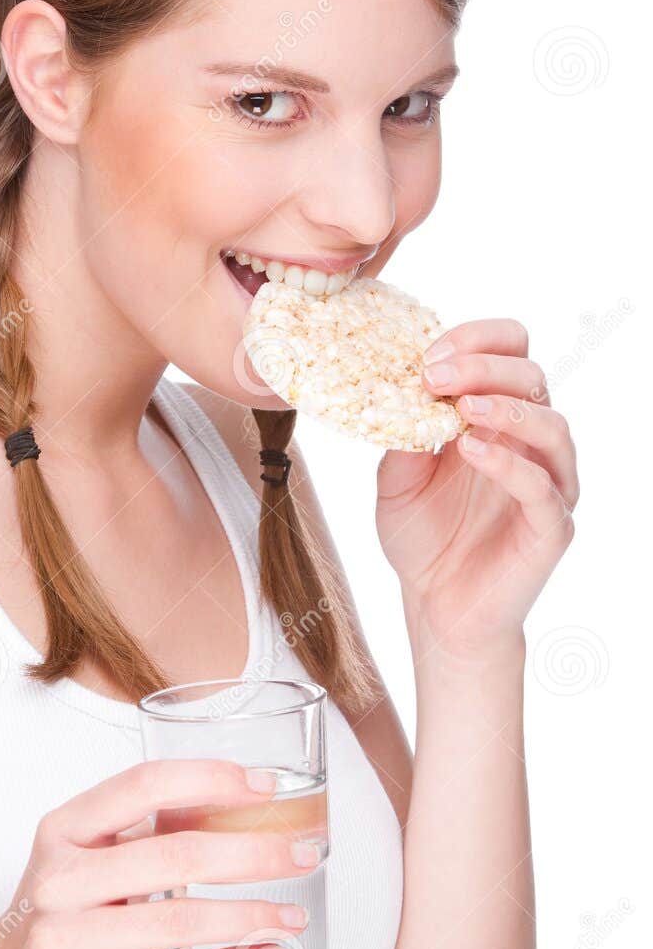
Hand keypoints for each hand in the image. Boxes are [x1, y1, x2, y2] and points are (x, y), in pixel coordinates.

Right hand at [0, 760, 317, 948]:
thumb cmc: (55, 925)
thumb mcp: (79, 866)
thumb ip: (138, 837)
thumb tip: (237, 807)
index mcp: (62, 831)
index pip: (142, 784)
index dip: (210, 778)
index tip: (266, 787)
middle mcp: (58, 879)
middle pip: (175, 853)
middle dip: (254, 852)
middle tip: (307, 854)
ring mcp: (63, 939)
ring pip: (179, 920)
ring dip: (250, 916)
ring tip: (294, 917)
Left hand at [374, 318, 578, 658]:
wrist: (437, 608)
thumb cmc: (424, 538)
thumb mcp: (396, 479)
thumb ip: (403, 434)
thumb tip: (399, 389)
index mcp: (498, 418)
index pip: (511, 352)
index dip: (477, 341)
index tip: (428, 354)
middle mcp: (532, 443)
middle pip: (534, 377)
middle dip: (483, 366)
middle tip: (436, 374)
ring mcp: (549, 484)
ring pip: (553, 427)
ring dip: (507, 408)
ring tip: (461, 407)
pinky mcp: (552, 527)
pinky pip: (542, 488)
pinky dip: (509, 463)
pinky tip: (471, 451)